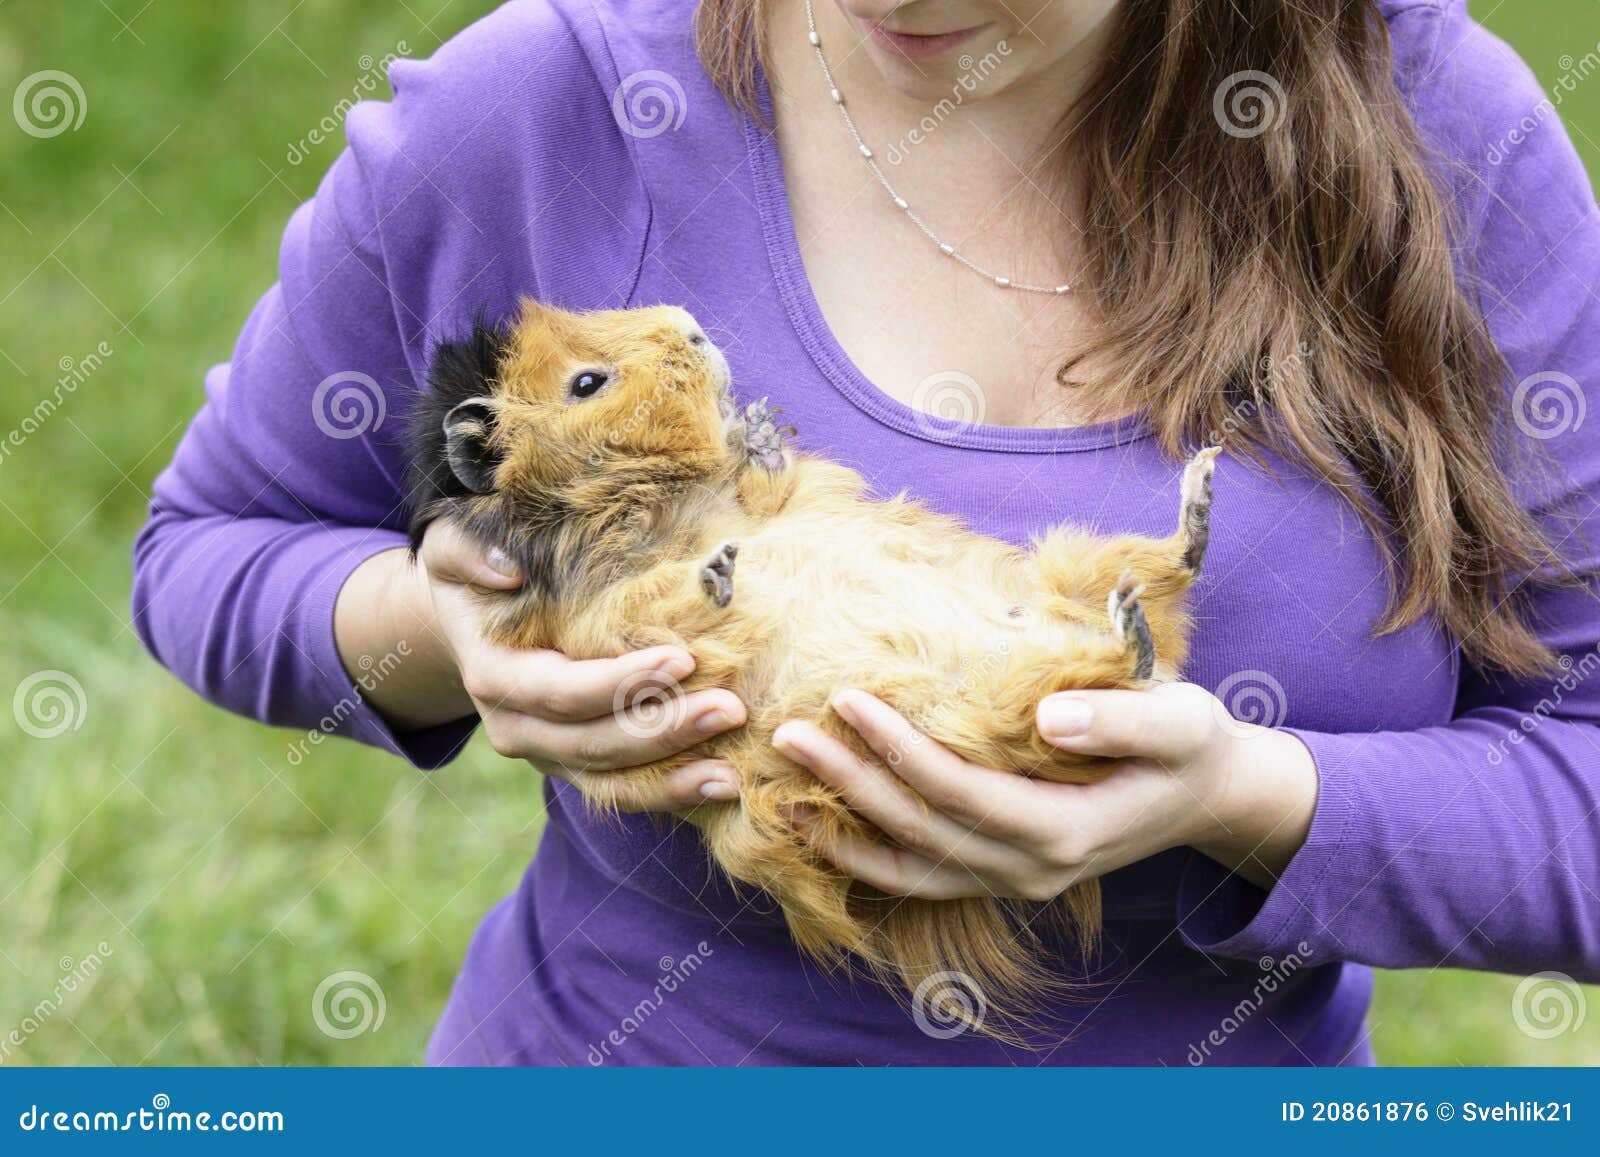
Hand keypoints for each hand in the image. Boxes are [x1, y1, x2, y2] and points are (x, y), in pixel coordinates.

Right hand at [335, 520, 744, 809]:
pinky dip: (671, 793)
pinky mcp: (574, 767)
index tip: (682, 659)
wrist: (470, 622)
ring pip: (612, 780)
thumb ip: (469, 552)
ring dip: (675, 776)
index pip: (561, 690)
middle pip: (594, 742)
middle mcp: (516, 728)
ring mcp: (546, 755)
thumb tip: (507, 571)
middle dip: (666, 730)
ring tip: (733, 772)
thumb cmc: (475, 572)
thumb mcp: (453, 546)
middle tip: (731, 708)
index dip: (620, 682)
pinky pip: (622, 791)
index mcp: (494, 675)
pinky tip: (722, 786)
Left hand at [771, 684, 1316, 899]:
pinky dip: (864, 855)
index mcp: (1068, 831)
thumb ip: (1124, 719)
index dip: (899, 751)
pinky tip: (819, 824)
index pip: (960, 792)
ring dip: (842, 833)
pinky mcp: (999, 875)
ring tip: (778, 794)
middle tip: (788, 733)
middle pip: (920, 832)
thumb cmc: (1192, 745)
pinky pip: (920, 875)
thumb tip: (1048, 718)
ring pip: (910, 868)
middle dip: (849, 784)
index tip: (847, 698)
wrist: (1207, 796)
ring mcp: (1012, 882)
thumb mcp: (1182, 721)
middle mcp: (1030, 870)